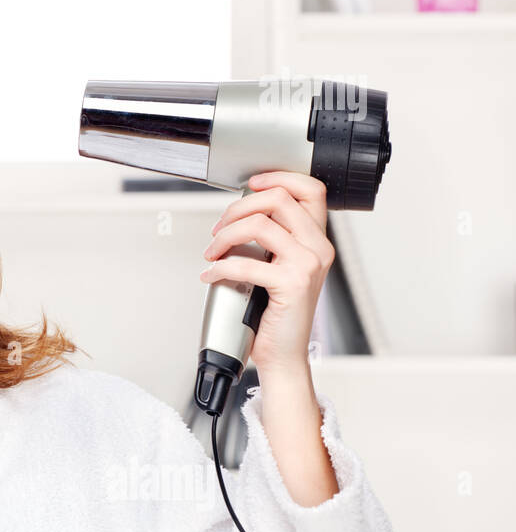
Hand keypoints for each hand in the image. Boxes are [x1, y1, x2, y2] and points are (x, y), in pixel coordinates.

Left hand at [199, 172, 335, 373]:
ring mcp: (307, 265)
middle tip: (219, 228)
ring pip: (258, 224)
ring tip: (213, 252)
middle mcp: (318, 248)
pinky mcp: (291, 283)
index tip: (251, 184)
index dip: (278, 177)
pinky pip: (245, 262)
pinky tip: (212, 275)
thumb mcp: (280, 266)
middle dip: (237, 208)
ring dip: (224, 235)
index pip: (310, 189)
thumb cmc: (276, 313)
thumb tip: (242, 213)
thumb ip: (274, 239)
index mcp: (317, 240)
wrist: (283, 354)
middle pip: (277, 199)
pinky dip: (219, 268)